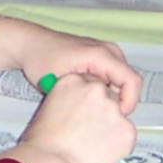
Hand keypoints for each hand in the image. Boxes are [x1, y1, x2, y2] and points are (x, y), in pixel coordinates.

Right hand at [14, 71, 139, 162]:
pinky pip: (127, 135)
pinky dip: (119, 145)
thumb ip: (69, 104)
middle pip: (108, 96)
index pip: (91, 83)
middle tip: (91, 132)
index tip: (85, 113)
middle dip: (103, 113)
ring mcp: (113, 109)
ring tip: (94, 147)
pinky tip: (102, 154)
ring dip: (111, 129)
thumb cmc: (43, 144)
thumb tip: (79, 112)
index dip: (88, 101)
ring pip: (119, 117)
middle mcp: (95, 90)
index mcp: (73, 81)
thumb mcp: (48, 110)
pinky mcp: (127, 129)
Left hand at [17, 29, 142, 115]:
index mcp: (102, 54)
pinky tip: (85, 97)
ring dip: (110, 97)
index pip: (132, 82)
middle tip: (97, 115)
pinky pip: (113, 78)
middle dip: (118, 102)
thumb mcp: (64, 81)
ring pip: (121, 83)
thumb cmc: (42, 60)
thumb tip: (103, 111)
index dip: (128, 104)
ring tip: (89, 106)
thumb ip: (86, 95)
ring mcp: (106, 52)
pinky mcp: (101, 57)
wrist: (30, 44)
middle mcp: (109, 50)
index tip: (111, 118)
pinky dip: (104, 91)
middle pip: (129, 84)